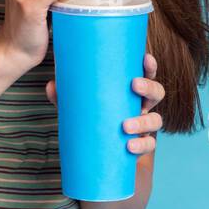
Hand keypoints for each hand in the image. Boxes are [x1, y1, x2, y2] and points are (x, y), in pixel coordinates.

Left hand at [45, 51, 164, 155]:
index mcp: (131, 90)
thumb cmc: (92, 117)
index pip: (146, 73)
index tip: (145, 57)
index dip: (149, 65)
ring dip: (143, 121)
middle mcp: (142, 105)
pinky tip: (129, 145)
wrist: (98, 151)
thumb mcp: (78, 105)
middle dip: (149, 87)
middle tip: (134, 85)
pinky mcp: (142, 144)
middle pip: (157, 92)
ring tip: (125, 126)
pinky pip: (150, 144)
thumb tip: (51, 85)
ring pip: (157, 120)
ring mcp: (144, 125)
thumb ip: (65, 95)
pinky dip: (142, 145)